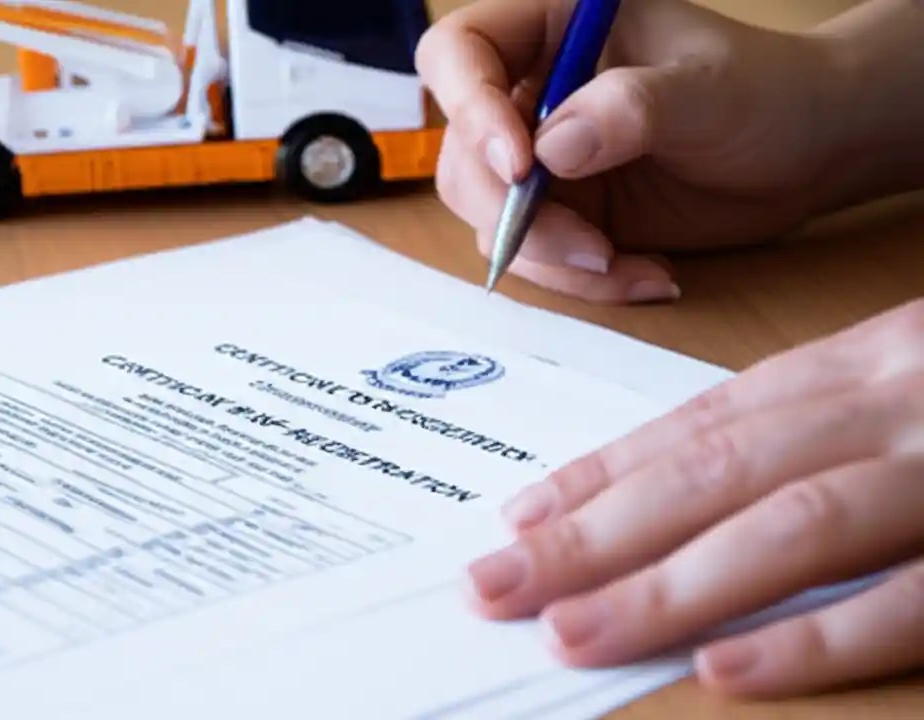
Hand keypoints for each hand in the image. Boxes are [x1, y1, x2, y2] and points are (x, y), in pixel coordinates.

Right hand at [415, 0, 849, 303]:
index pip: (460, 54)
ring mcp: (540, 159)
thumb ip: (633, 108)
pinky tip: (646, 273)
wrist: (808, 150)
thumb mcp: (709, 89)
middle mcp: (530, 92)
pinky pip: (536, 258)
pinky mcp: (561, 214)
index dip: (470, 108)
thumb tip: (552, 151)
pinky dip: (582, 280)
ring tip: (626, 265)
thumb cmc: (767, 91)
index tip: (521, 166)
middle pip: (462, 155)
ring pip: (490, 218)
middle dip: (515, 213)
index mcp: (549, 28)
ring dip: (550, 257)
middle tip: (588, 244)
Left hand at [463, 299, 923, 697]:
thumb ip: (833, 420)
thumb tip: (709, 483)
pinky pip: (911, 599)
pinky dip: (814, 639)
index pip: (708, 419)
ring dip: (664, 586)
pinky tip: (722, 667)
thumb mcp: (921, 374)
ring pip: (786, 524)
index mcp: (870, 362)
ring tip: (567, 631)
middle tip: (493, 584)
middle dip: (592, 534)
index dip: (605, 473)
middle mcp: (894, 402)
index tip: (518, 518)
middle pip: (715, 470)